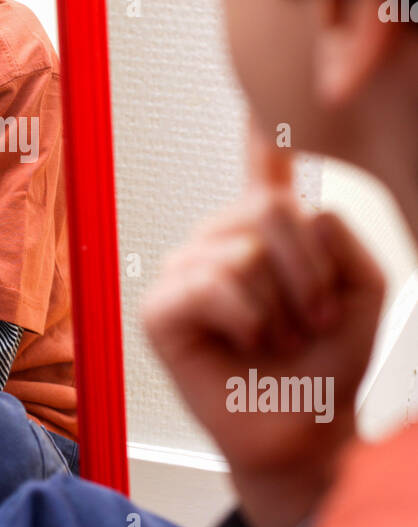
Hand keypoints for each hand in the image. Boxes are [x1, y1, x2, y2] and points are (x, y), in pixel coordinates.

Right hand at [139, 120, 386, 526]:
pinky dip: (246, 321)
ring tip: (278, 342)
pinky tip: (247, 343)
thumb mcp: (363, 286)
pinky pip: (211, 284)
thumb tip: (289, 200)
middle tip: (313, 323)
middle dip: (311, 276)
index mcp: (268, 226)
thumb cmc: (332, 361)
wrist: (311, 428)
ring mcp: (186, 267)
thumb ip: (335, 231)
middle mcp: (222, 236)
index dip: (259, 127)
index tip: (259, 97)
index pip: (260, 163)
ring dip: (281, 311)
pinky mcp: (162, 308)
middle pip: (271, 208)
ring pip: (244, 252)